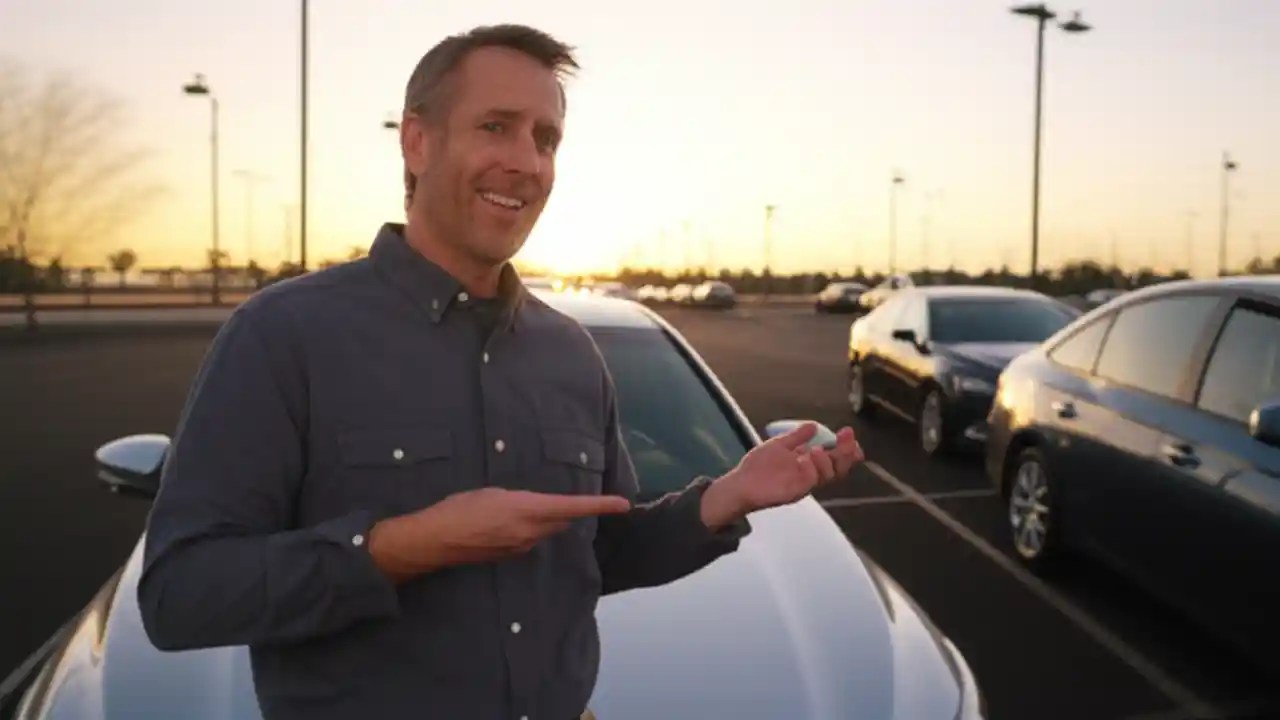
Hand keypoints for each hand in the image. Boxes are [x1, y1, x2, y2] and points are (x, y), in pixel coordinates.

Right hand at [368, 488, 630, 581]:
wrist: (436, 540)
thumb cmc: (461, 508)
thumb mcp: (493, 494)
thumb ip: (520, 501)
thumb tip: (533, 508)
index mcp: (528, 510)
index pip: (573, 507)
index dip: (600, 505)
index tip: (623, 505)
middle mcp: (530, 532)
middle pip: (560, 521)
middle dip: (559, 511)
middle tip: (538, 498)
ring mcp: (521, 548)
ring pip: (543, 531)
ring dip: (537, 520)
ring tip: (504, 510)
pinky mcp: (510, 557)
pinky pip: (526, 540)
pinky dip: (522, 530)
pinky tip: (496, 525)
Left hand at [701, 423, 863, 528]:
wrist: (740, 483)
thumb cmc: (758, 467)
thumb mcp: (779, 445)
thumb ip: (796, 437)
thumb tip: (813, 426)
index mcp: (808, 463)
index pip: (834, 456)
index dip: (845, 447)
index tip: (848, 433)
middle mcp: (810, 474)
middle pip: (838, 466)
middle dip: (846, 451)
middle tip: (847, 437)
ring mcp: (804, 483)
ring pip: (828, 475)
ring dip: (827, 460)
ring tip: (818, 449)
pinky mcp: (795, 491)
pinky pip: (810, 480)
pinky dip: (811, 468)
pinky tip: (805, 458)